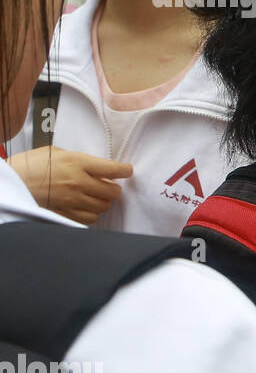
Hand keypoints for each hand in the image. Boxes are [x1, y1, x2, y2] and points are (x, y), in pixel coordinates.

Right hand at [9, 146, 131, 224]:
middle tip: (108, 185)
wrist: (11, 182)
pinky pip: (90, 218)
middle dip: (114, 188)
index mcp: (77, 163)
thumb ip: (79, 160)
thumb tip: (96, 166)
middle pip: (113, 192)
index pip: (113, 169)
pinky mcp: (65, 213)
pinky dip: (91, 214)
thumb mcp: (56, 153)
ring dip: (103, 201)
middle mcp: (78, 182)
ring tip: (95, 196)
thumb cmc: (30, 164)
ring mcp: (72, 200)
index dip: (124, 170)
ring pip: (104, 206)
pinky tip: (85, 207)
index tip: (126, 171)